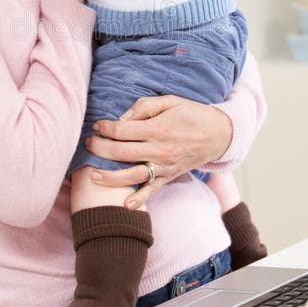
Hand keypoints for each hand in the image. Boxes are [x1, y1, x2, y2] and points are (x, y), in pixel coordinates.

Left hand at [86, 95, 233, 208]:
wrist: (219, 134)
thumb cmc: (192, 114)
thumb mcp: (170, 101)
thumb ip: (144, 106)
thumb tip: (121, 118)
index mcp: (158, 128)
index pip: (122, 130)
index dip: (105, 128)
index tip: (97, 126)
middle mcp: (159, 149)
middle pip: (121, 152)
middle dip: (100, 148)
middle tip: (88, 143)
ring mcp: (164, 166)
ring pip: (132, 174)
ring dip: (110, 176)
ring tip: (93, 175)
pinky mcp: (169, 176)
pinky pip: (152, 190)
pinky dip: (139, 199)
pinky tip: (125, 205)